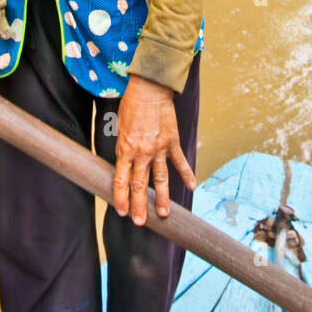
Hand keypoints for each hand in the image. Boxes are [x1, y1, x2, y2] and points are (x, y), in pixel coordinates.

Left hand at [112, 74, 196, 225]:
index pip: (121, 180)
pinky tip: (191, 186)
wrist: (149, 90)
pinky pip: (180, 162)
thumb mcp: (120, 128)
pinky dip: (186, 174)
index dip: (121, 197)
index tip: (121, 211)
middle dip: (139, 205)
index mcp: (126, 149)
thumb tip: (124, 164)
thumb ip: (123, 148)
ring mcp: (159, 149)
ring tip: (163, 214)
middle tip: (139, 221)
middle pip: (140, 184)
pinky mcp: (172, 142)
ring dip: (162, 198)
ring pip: (160, 179)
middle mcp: (142, 153)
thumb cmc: (131, 106)